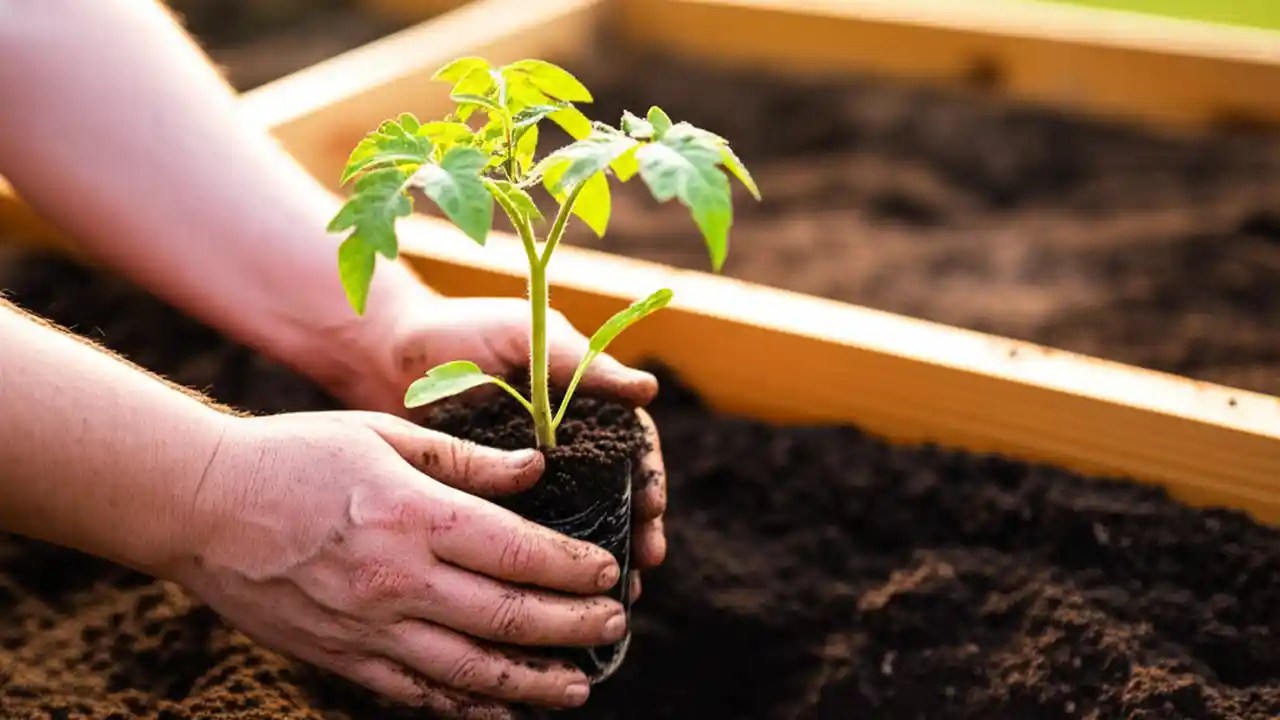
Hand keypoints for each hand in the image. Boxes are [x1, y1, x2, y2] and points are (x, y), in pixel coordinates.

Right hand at [176, 411, 628, 715]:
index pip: (518, 553)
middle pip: (508, 619)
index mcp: (414, 516)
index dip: (573, 570)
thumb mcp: (383, 435)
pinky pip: (417, 694)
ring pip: (470, 673)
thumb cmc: (293, 456)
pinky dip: (465, 709)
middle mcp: (399, 581)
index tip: (608, 574)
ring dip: (533, 684)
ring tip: (577, 686)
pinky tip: (502, 710)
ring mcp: (370, 629)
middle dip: (572, 628)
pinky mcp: (343, 657)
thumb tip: (537, 471)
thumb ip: (466, 460)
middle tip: (613, 628)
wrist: (199, 507)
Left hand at [338, 292, 668, 581]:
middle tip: (645, 562)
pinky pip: (527, 540)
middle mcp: (564, 448)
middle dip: (637, 529)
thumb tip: (648, 391)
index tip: (652, 509)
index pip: (633, 446)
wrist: (386, 355)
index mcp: (584, 406)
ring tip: (620, 592)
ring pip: (580, 524)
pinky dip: (548, 568)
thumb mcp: (526, 337)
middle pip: (618, 494)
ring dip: (603, 556)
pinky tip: (560, 597)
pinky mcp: (490, 504)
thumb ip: (581, 364)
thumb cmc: (462, 332)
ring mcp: (528, 480)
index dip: (649, 477)